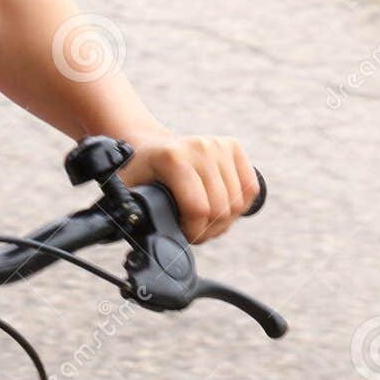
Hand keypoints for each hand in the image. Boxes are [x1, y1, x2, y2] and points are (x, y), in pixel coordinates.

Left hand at [116, 129, 261, 243]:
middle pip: (221, 209)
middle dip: (208, 231)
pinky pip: (250, 189)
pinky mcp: (233, 146)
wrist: (149, 147)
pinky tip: (221, 208)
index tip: (184, 235)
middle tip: (195, 232)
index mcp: (172, 158)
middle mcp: (199, 147)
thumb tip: (142, 235)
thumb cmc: (138, 174)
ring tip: (205, 222)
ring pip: (238, 204)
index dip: (193, 232)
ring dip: (224, 222)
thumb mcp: (129, 191)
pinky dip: (240, 206)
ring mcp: (218, 144)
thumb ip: (134, 212)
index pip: (198, 209)